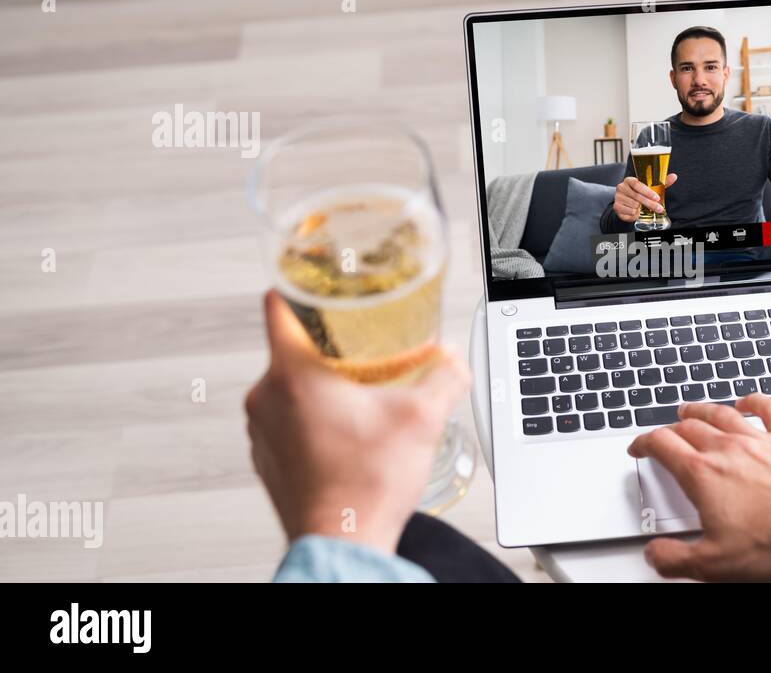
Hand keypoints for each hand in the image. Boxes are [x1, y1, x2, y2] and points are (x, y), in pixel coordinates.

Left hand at [245, 291, 470, 553]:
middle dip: (328, 343)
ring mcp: (262, 431)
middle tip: (364, 347)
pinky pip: (286, 421)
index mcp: (292, 374)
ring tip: (362, 392)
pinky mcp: (268, 459)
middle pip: (290, 346)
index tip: (319, 283)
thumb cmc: (366, 487)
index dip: (299, 286)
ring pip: (287, 386)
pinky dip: (312, 418)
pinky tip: (349, 430)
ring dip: (321, 383)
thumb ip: (444, 376)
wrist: (344, 543)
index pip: (277, 304)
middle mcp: (265, 398)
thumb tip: (453, 358)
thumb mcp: (422, 418)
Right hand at [611, 173, 675, 222]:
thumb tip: (674, 176)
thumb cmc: (639, 193)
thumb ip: (662, 183)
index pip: (638, 184)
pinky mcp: (616, 207)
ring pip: (634, 206)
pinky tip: (635, 211)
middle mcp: (621, 187)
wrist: (625, 202)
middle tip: (659, 208)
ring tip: (641, 207)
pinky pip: (629, 213)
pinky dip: (635, 214)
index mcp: (629, 180)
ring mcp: (618, 198)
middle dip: (650, 204)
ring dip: (640, 209)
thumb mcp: (650, 188)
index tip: (657, 198)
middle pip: (638, 197)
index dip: (648, 192)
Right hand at [627, 395, 770, 580]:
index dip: (644, 443)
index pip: (662, 445)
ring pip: (722, 414)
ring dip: (702, 409)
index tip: (639, 448)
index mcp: (704, 475)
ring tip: (692, 409)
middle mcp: (729, 450)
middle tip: (663, 434)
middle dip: (670, 428)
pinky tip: (747, 401)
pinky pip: (768, 409)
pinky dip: (754, 401)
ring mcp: (761, 441)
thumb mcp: (714, 564)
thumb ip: (676, 558)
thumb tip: (655, 553)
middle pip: (689, 427)